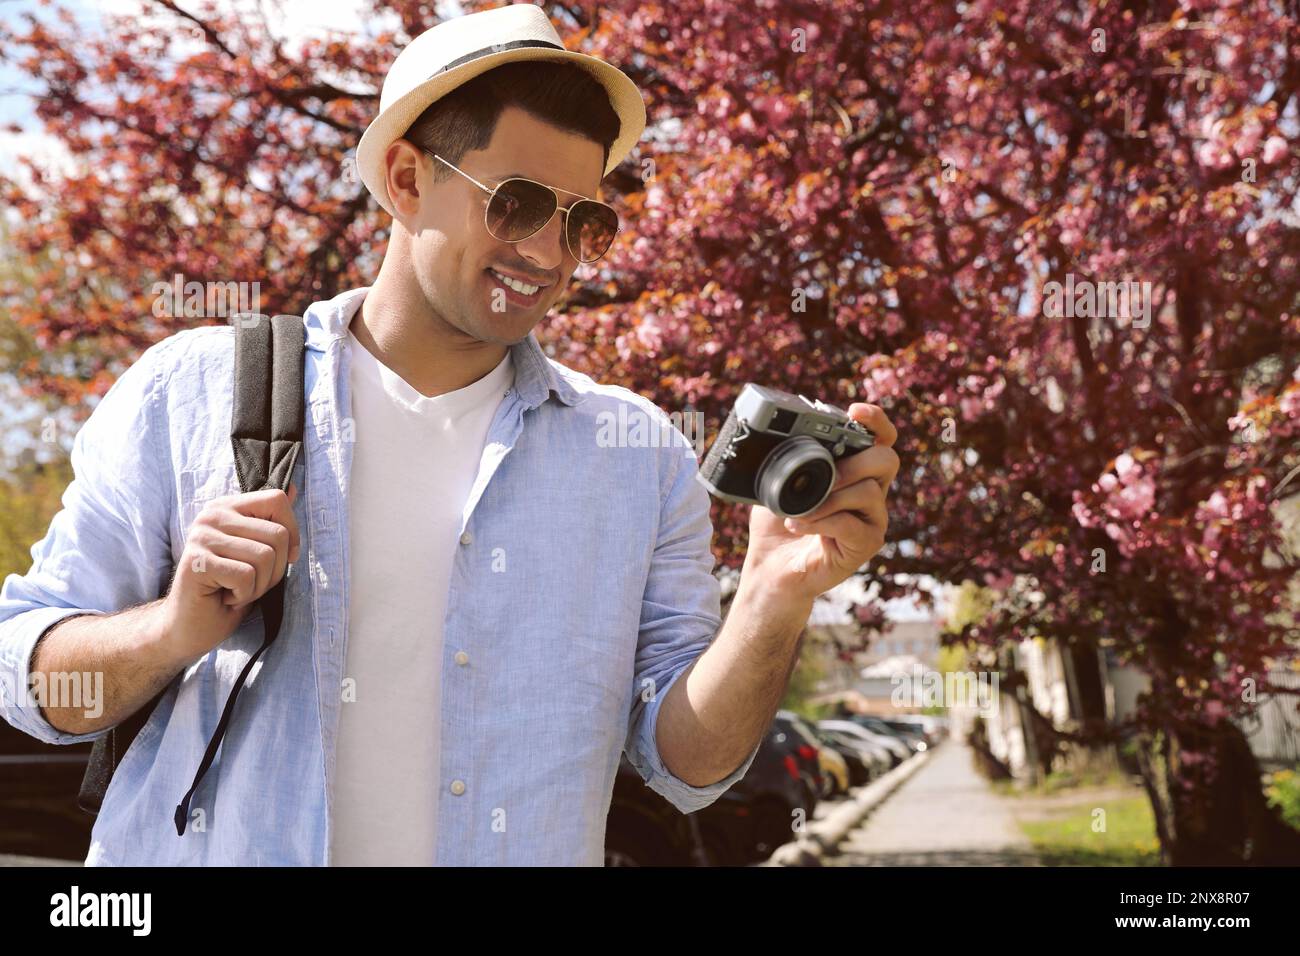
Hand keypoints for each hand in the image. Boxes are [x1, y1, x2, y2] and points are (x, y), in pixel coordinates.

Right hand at [164, 484, 300, 660]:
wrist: (189, 627)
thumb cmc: (227, 590)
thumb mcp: (257, 552)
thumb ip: (272, 521)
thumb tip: (295, 488)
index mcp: (227, 507)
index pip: (277, 500)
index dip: (292, 532)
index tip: (285, 557)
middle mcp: (211, 516)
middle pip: (278, 535)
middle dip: (276, 570)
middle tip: (249, 582)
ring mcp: (201, 538)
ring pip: (265, 557)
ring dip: (259, 585)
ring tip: (236, 589)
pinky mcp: (198, 563)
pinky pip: (247, 576)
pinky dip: (244, 595)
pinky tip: (224, 596)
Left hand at [741, 404, 898, 603]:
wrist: (772, 568)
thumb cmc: (778, 524)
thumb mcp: (777, 482)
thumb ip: (786, 459)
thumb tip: (776, 436)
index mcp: (855, 470)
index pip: (881, 437)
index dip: (875, 420)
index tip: (855, 412)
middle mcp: (872, 491)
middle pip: (886, 459)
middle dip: (854, 461)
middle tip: (823, 471)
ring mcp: (872, 519)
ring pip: (869, 492)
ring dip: (829, 496)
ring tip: (797, 508)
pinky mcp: (866, 544)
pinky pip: (851, 524)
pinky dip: (820, 521)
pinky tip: (796, 523)